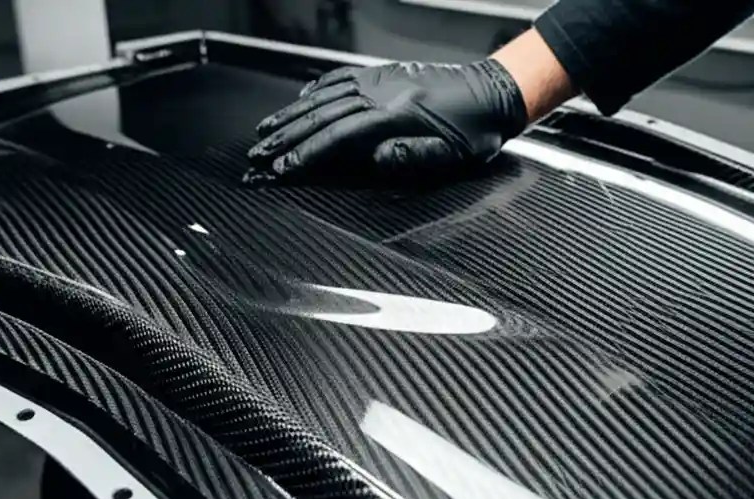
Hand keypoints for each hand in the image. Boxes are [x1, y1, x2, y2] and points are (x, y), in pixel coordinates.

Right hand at [246, 59, 526, 180]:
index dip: (307, 154)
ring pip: (326, 96)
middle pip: (322, 116)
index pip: (339, 137)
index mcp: (396, 116)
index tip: (282, 168)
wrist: (495, 92)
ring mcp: (381, 80)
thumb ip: (414, 157)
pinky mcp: (385, 74)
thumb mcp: (453, 155)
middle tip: (258, 155)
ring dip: (292, 114)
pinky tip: (302, 99)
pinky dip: (318, 88)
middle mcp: (382, 93)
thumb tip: (376, 158)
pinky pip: (343, 78)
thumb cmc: (477, 132)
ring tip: (265, 131)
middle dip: (286, 137)